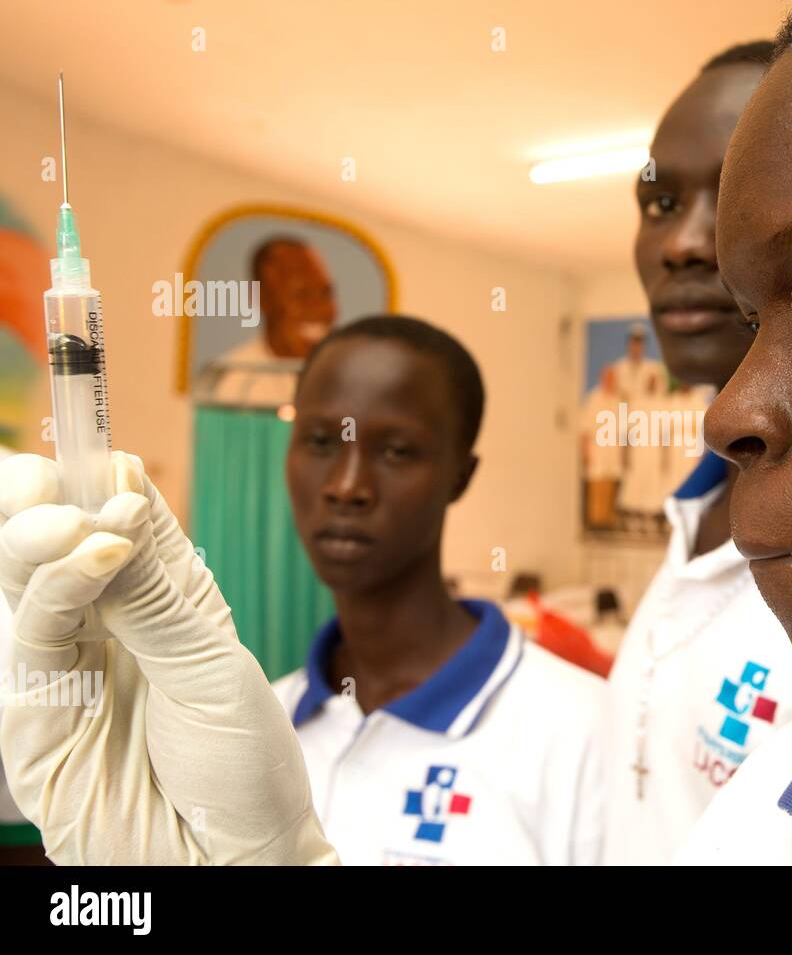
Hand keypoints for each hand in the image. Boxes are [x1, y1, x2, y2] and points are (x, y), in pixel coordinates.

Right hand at [0, 452, 338, 864]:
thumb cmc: (246, 767)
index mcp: (164, 602)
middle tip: (59, 484)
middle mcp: (108, 627)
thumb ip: (155, 591)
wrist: (238, 860)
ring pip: (23, 580)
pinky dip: (54, 589)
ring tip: (75, 527)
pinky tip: (94, 562)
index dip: (96, 482)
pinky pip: (29, 635)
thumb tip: (117, 494)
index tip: (93, 452)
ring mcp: (66, 669)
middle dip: (45, 500)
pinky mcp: (34, 715)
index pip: (115, 521)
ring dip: (43, 537)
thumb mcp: (214, 664)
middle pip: (49, 542)